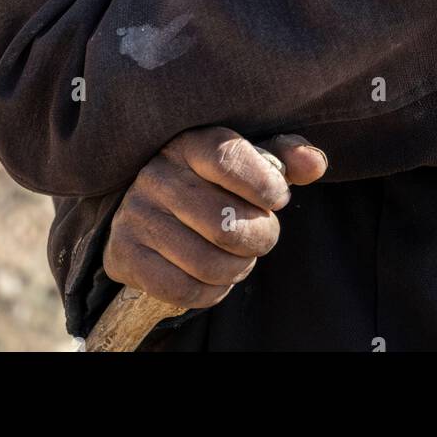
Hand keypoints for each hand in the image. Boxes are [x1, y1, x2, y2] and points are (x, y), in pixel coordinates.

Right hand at [102, 127, 328, 310]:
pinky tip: (215, 277)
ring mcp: (135, 214)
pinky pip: (182, 290)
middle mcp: (156, 174)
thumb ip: (283, 161)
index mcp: (188, 142)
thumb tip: (314, 164)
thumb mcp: (246, 162)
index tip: (278, 197)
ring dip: (238, 269)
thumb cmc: (213, 182)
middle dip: (260, 237)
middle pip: (225, 223)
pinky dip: (211, 293)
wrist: (151, 209)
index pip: (228, 158)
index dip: (264, 185)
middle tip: (262, 235)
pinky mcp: (123, 253)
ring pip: (208, 262)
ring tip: (240, 257)